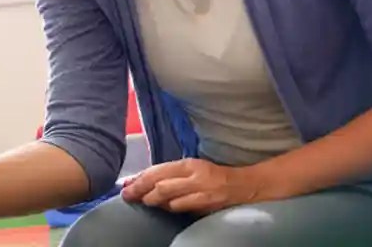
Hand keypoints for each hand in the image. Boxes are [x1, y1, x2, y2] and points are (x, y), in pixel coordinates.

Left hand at [120, 159, 263, 213]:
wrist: (245, 186)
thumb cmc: (216, 178)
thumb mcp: (194, 170)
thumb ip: (173, 175)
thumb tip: (144, 181)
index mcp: (189, 164)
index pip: (158, 170)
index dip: (140, 178)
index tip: (126, 184)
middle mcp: (194, 175)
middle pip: (160, 183)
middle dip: (140, 190)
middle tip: (127, 196)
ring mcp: (201, 190)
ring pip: (169, 195)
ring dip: (153, 199)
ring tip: (143, 201)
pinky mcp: (207, 203)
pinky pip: (183, 206)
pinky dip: (170, 207)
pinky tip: (164, 208)